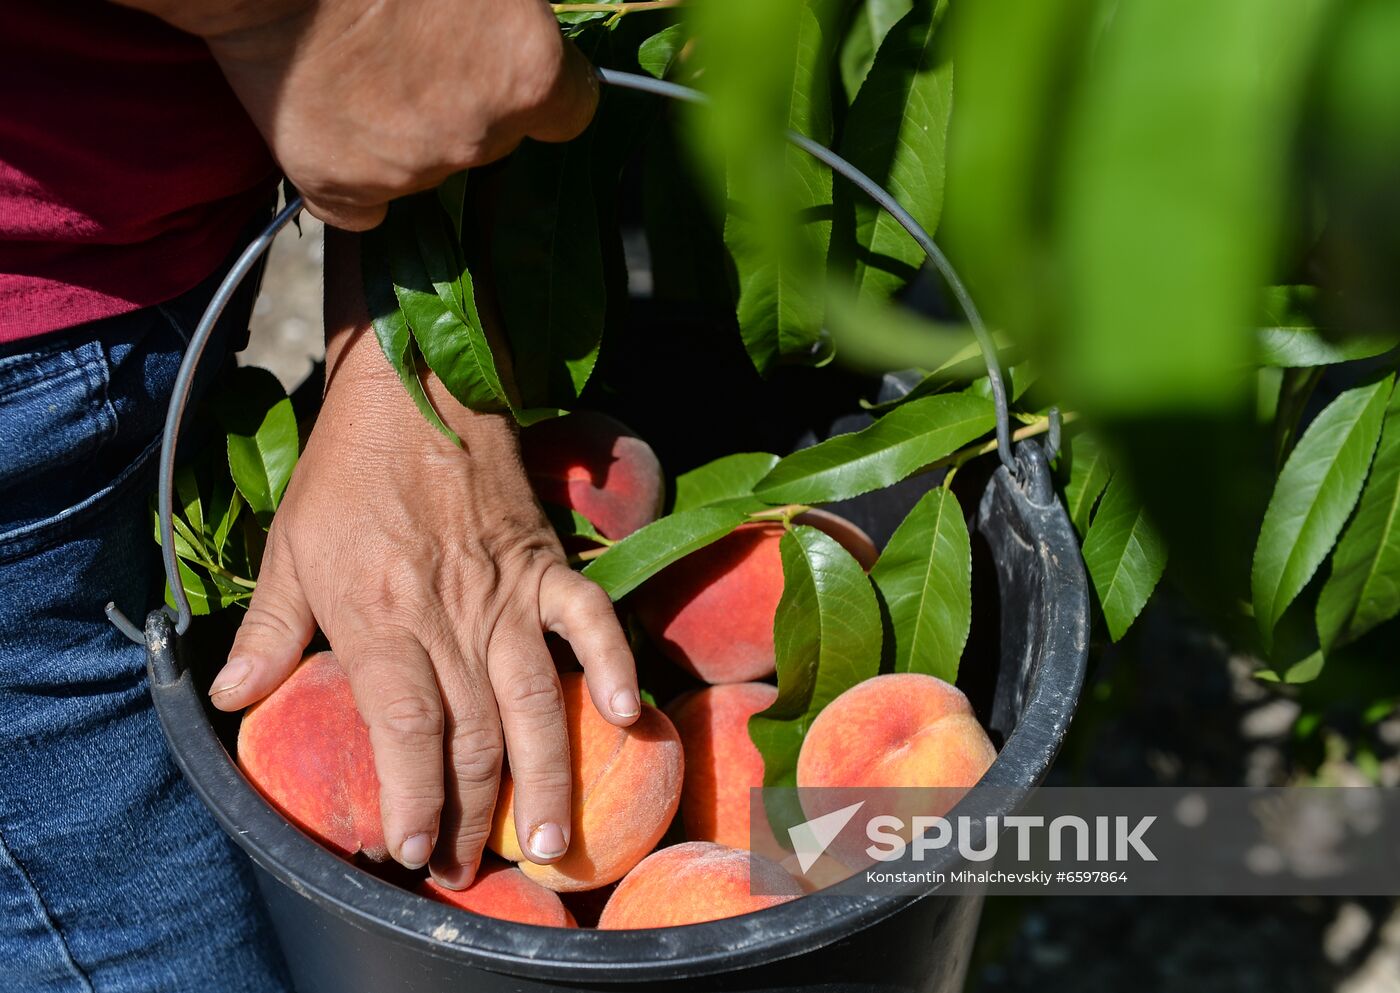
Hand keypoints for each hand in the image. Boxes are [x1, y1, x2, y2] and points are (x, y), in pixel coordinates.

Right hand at [123, 0, 597, 229]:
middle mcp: (479, 137)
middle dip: (469, 105)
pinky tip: (335, 131)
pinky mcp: (340, 188)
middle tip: (417, 50)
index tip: (511, 65)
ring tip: (360, 71)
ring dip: (406, 133)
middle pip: (496, 139)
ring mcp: (410, 172)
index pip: (570, 110)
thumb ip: (516, 14)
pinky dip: (353, 180)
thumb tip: (522, 34)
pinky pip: (361, 205)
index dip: (541, 86)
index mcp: (529, 76)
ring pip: (428, 167)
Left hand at [207, 232, 638, 887]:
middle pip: (472, 735)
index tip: (411, 850)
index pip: (407, 731)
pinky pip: (590, 619)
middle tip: (467, 866)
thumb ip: (268, 632)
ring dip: (547, 774)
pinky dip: (611, 664)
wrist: (414, 389)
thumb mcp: (289, 549)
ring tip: (553, 839)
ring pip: (534, 699)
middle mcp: (449, 617)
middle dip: (470, 812)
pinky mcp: (546, 563)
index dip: (413, 798)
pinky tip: (628, 714)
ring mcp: (507, 592)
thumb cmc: (346, 472)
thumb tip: (229, 700)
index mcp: (380, 618)